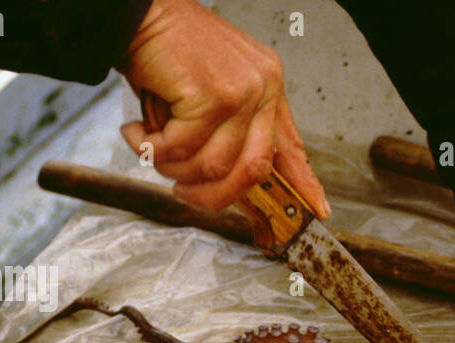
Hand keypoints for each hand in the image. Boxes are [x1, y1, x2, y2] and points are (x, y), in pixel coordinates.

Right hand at [117, 0, 328, 216]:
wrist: (136, 12)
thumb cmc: (166, 53)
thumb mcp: (210, 91)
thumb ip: (229, 130)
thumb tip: (230, 177)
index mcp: (268, 86)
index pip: (292, 146)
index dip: (305, 184)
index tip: (318, 210)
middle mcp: (263, 87)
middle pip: (253, 170)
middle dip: (214, 195)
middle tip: (183, 191)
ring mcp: (241, 91)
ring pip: (212, 166)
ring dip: (172, 167)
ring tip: (148, 145)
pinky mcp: (212, 95)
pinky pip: (180, 150)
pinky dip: (150, 149)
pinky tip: (136, 132)